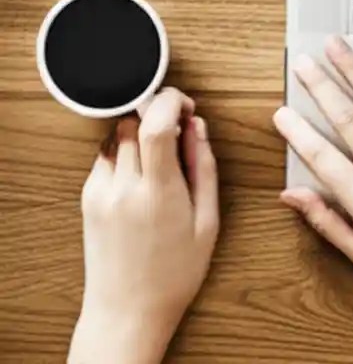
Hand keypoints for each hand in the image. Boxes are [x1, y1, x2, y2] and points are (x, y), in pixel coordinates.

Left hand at [70, 88, 219, 363]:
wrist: (128, 309)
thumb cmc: (174, 273)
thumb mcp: (208, 222)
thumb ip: (204, 168)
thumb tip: (198, 128)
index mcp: (158, 192)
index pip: (154, 123)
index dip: (171, 101)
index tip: (186, 103)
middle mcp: (123, 187)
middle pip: (133, 121)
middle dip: (159, 115)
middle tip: (181, 130)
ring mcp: (100, 192)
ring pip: (116, 136)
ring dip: (140, 134)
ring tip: (163, 158)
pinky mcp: (87, 198)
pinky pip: (105, 157)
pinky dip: (125, 155)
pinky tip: (142, 176)